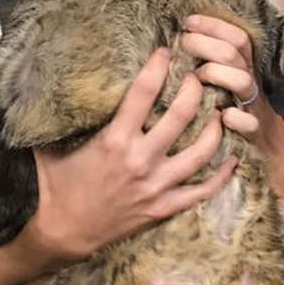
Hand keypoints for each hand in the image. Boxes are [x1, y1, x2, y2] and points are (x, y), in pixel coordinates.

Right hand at [28, 48, 237, 260]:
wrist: (62, 232)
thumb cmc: (57, 185)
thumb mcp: (51, 144)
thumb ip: (59, 117)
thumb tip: (53, 83)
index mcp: (114, 140)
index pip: (143, 91)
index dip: (158, 66)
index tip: (165, 52)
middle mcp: (140, 160)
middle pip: (182, 115)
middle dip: (194, 89)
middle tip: (198, 76)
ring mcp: (156, 185)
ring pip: (201, 151)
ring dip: (215, 127)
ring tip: (219, 111)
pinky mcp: (164, 207)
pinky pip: (202, 191)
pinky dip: (221, 175)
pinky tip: (232, 159)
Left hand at [180, 15, 283, 151]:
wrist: (265, 148)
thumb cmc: (231, 108)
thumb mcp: (223, 81)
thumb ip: (210, 60)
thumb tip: (180, 38)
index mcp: (243, 66)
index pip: (237, 36)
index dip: (214, 25)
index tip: (188, 22)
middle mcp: (249, 80)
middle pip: (233, 53)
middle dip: (205, 44)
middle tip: (184, 44)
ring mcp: (252, 105)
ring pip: (241, 80)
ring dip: (216, 74)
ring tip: (197, 78)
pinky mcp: (253, 131)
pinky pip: (248, 122)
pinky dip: (234, 118)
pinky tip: (221, 116)